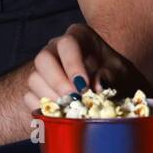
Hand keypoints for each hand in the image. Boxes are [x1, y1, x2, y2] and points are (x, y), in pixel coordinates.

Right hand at [24, 23, 147, 112]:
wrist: (115, 92)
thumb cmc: (119, 78)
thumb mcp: (123, 74)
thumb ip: (112, 76)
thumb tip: (97, 85)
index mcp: (79, 37)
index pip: (67, 44)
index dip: (72, 65)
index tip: (84, 87)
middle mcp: (57, 49)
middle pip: (43, 59)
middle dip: (56, 82)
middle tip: (73, 99)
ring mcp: (45, 69)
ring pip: (34, 79)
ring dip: (51, 98)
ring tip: (72, 110)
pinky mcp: (38, 89)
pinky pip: (29, 97)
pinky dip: (43, 109)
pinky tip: (62, 115)